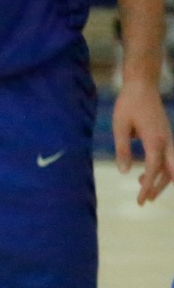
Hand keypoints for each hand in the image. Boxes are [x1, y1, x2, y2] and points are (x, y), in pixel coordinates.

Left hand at [111, 80, 173, 204]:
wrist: (142, 86)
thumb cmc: (128, 104)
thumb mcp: (120, 126)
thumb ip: (123, 149)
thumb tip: (125, 172)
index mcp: (155, 139)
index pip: (154, 169)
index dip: (148, 186)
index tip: (140, 200)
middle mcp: (166, 141)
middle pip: (169, 171)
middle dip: (160, 188)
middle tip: (145, 201)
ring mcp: (168, 138)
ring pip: (171, 166)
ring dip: (161, 180)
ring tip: (143, 192)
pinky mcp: (166, 136)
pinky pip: (168, 158)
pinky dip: (160, 169)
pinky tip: (144, 175)